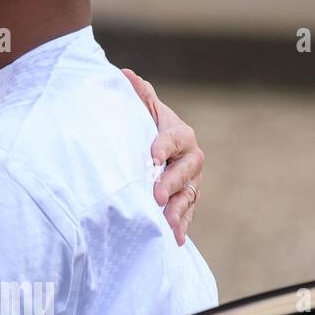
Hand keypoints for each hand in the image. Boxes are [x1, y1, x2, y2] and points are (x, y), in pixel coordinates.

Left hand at [121, 69, 202, 245]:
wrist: (146, 149)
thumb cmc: (140, 125)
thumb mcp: (138, 109)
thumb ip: (136, 94)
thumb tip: (124, 74)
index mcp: (179, 133)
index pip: (174, 138)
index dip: (163, 146)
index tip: (151, 156)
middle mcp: (189, 158)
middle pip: (186, 170)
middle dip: (172, 183)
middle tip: (157, 195)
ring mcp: (190, 181)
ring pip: (188, 196)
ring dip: (178, 210)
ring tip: (166, 222)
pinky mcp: (185, 200)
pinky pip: (186, 214)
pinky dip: (180, 226)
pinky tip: (173, 239)